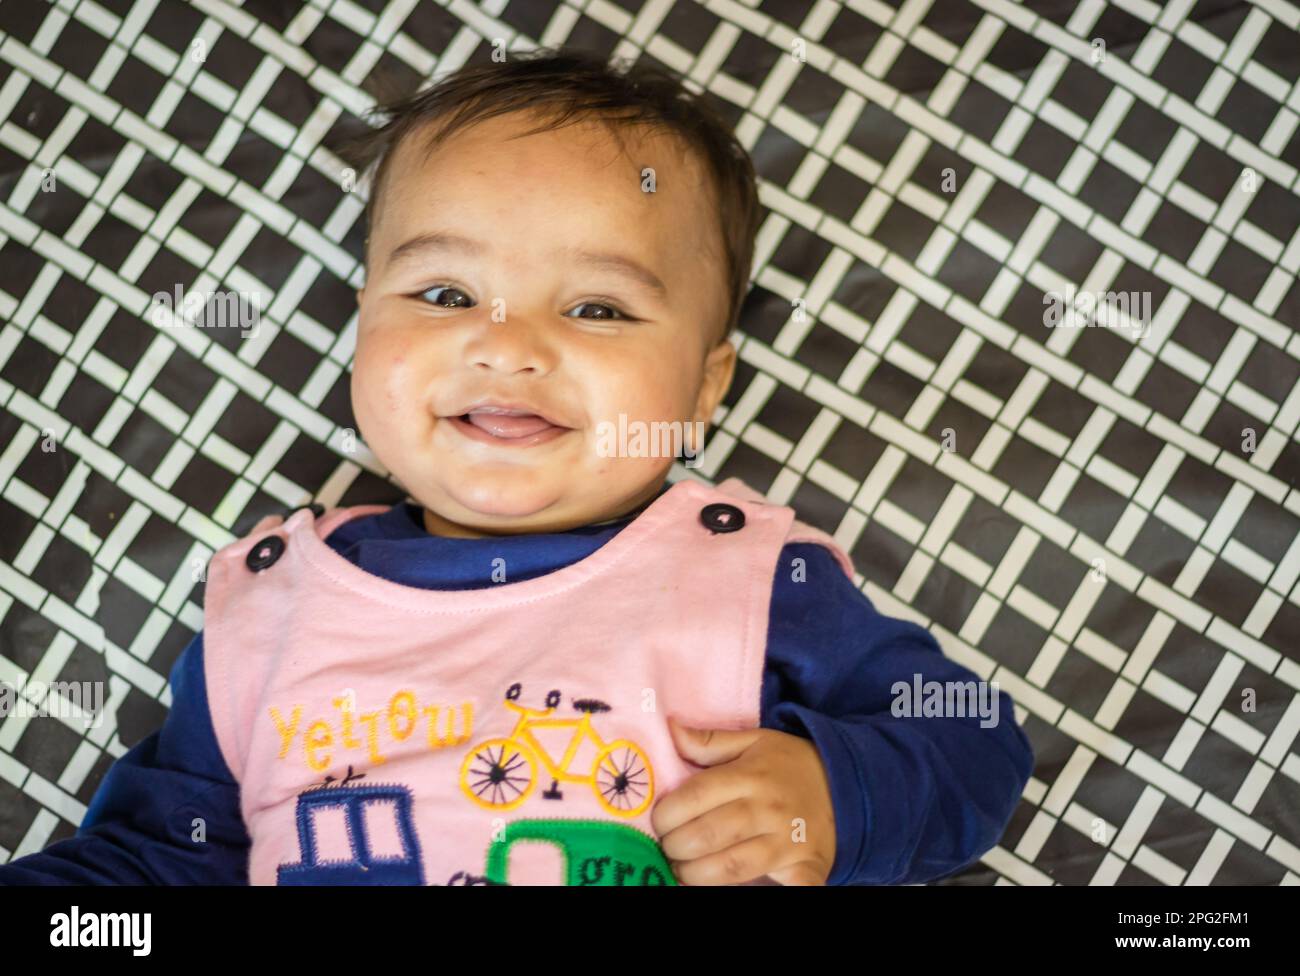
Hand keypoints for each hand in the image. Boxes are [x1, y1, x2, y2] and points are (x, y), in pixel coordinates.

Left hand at [651, 715, 835, 884]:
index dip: (667, 814)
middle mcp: (767, 809)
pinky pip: (784, 888)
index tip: (659, 822)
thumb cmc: (790, 764)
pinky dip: (766, 892)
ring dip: (697, 874)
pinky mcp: (806, 867)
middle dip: (675, 847)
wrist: (848, 784)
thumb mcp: (754, 742)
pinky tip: (736, 890)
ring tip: (683, 871)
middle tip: (669, 848)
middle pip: (706, 835)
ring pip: (731, 867)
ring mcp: (787, 842)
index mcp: (750, 775)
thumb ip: (709, 742)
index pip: (695, 797)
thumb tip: (669, 730)